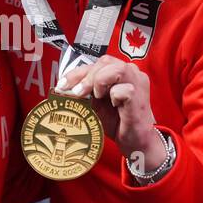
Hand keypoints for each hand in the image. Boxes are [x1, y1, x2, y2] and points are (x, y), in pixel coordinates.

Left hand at [59, 56, 164, 170]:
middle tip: (77, 92)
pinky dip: (114, 96)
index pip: (96, 63)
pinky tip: (114, 106)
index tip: (63, 85)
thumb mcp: (96, 103)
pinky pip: (124, 90)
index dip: (77, 72)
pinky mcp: (140, 97)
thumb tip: (65, 88)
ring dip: (99, 81)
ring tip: (96, 96)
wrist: (134, 141)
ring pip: (117, 69)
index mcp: (119, 72)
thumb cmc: (117, 121)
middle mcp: (130, 73)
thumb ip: (85, 92)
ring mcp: (138, 83)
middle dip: (86, 76)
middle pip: (105, 61)